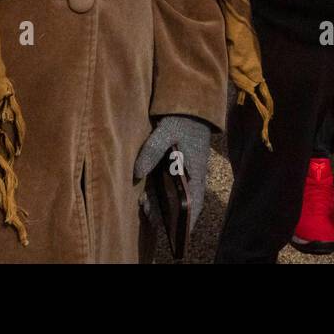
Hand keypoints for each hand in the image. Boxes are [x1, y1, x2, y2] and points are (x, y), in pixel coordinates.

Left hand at [133, 114, 211, 230]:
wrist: (190, 107)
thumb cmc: (182, 121)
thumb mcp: (166, 131)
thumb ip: (152, 150)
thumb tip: (137, 174)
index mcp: (196, 173)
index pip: (194, 205)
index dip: (183, 219)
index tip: (169, 227)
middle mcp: (194, 178)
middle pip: (182, 205)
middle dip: (165, 213)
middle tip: (146, 212)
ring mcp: (187, 174)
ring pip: (176, 197)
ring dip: (161, 204)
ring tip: (143, 205)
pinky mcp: (179, 169)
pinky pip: (171, 187)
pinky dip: (160, 194)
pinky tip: (146, 195)